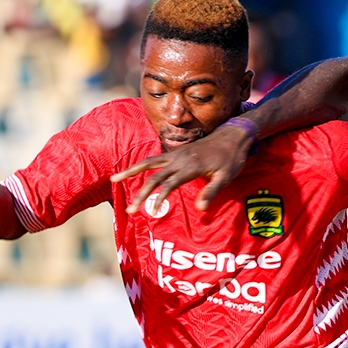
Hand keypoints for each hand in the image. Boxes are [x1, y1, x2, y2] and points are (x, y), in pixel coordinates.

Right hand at [112, 122, 255, 215]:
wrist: (233, 136)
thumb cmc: (231, 159)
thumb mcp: (226, 177)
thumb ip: (211, 191)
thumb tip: (200, 208)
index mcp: (190, 166)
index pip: (168, 184)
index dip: (158, 198)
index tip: (152, 211)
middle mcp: (179, 159)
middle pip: (153, 176)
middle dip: (140, 194)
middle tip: (130, 210)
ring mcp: (175, 154)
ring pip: (148, 163)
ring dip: (131, 171)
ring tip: (114, 179)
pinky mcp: (176, 152)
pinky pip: (153, 158)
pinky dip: (141, 165)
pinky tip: (132, 170)